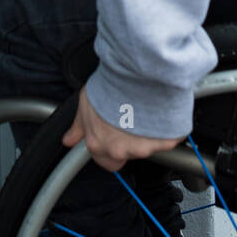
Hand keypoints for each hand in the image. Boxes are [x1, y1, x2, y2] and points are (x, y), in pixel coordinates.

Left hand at [61, 85, 182, 171]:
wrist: (136, 75)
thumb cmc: (111, 85)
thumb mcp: (85, 103)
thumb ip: (78, 126)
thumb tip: (68, 140)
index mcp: (98, 144)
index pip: (105, 161)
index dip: (111, 147)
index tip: (115, 133)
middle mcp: (120, 150)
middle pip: (127, 155)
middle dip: (130, 144)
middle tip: (132, 122)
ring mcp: (143, 148)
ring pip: (148, 147)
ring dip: (147, 133)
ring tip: (145, 110)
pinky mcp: (164, 141)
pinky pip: (167, 138)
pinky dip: (166, 128)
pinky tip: (160, 111)